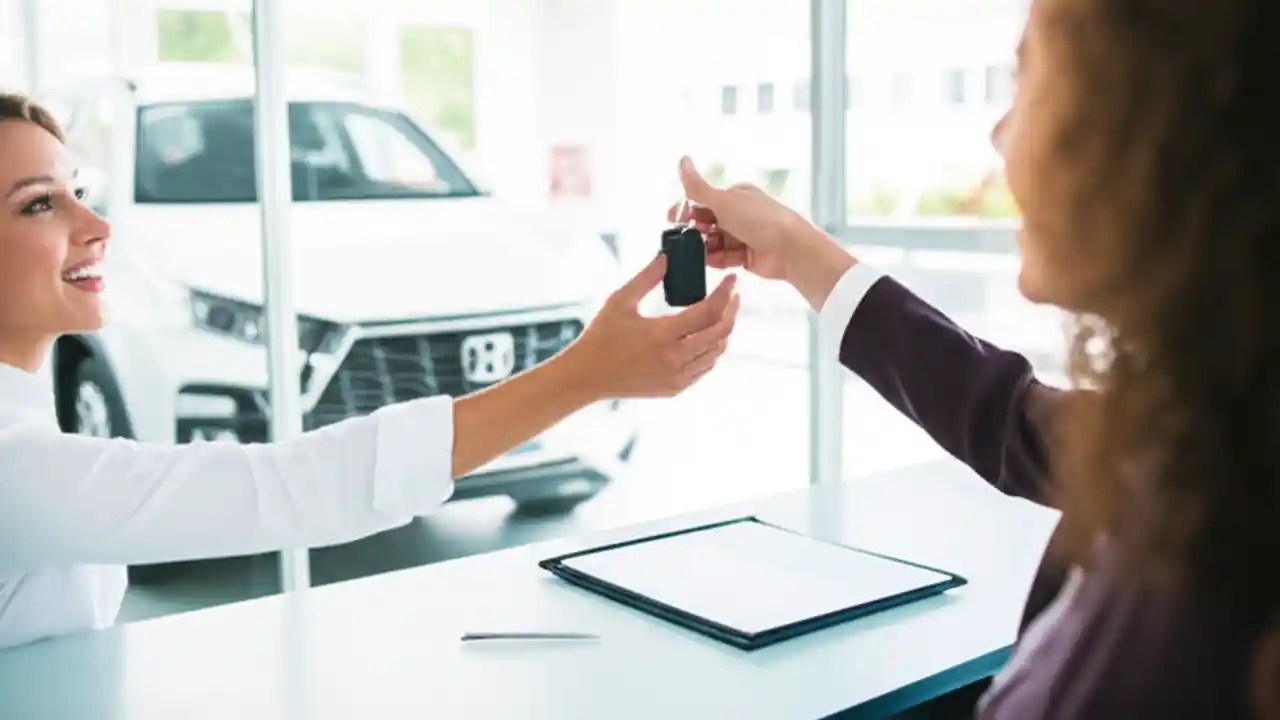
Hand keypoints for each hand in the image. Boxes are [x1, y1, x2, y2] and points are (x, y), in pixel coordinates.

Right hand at [563, 254, 738, 398]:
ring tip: (722, 312)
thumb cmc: (600, 336)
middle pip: (720, 332)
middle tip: (732, 294)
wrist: (587, 376)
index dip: (725, 293)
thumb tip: (668, 256)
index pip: (709, 311)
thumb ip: (647, 277)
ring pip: (717, 352)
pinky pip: (705, 367)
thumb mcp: (620, 301)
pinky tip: (707, 335)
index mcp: (661, 334)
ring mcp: (677, 377)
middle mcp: (674, 359)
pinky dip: (712, 349)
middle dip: (732, 310)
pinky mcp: (675, 388)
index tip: (731, 280)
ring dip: (724, 330)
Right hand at [667, 157, 808, 279]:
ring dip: (704, 247)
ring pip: (714, 242)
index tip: (675, 219)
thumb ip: (697, 187)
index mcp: (734, 196)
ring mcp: (743, 236)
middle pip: (707, 223)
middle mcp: (739, 214)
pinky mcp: (746, 256)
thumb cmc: (759, 219)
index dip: (687, 209)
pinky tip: (711, 261)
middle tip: (688, 238)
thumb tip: (682, 160)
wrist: (789, 248)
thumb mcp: (723, 200)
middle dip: (695, 230)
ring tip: (700, 252)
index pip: (703, 200)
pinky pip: (724, 257)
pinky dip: (716, 259)